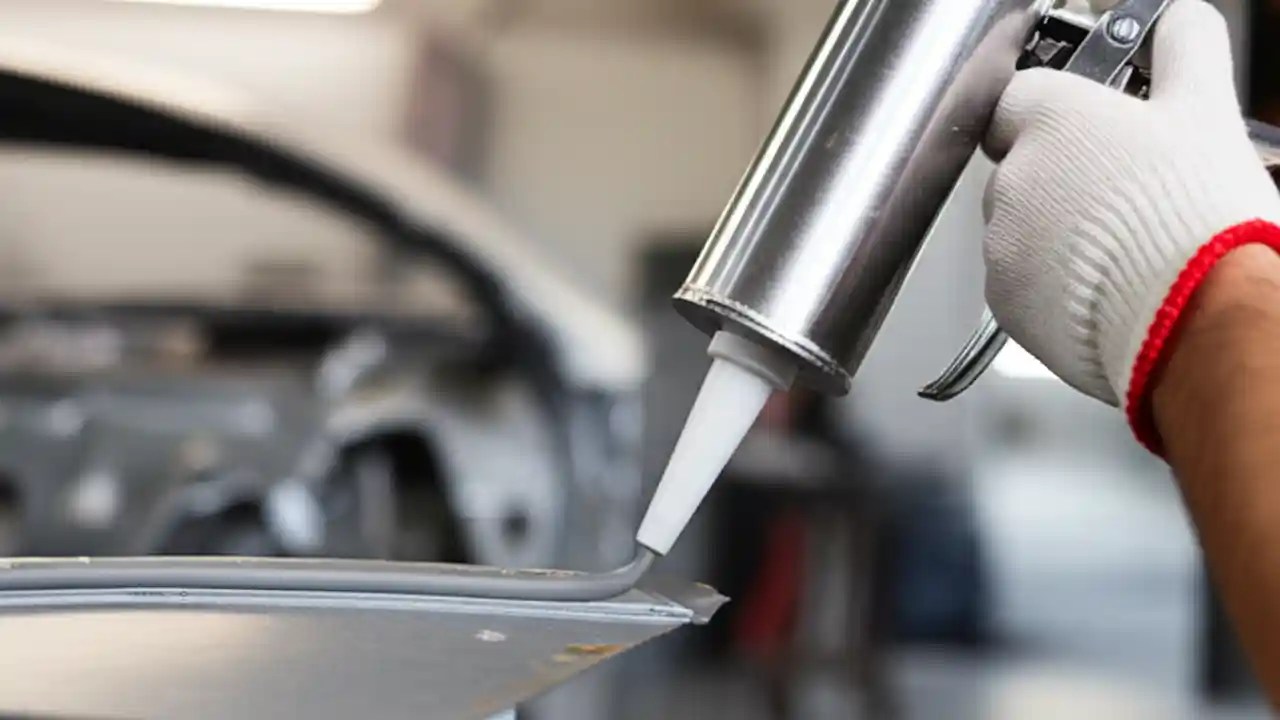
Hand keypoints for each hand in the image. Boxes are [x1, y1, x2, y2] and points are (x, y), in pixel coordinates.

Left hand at [982, 0, 1279, 444]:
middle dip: (1063, 177)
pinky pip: (1020, 281)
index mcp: (1050, 119)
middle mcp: (1012, 179)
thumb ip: (1186, 48)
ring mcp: (1002, 244)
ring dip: (1056, 232)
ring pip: (1018, 226)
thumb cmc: (1199, 219)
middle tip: (1124, 194)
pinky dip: (1052, 283)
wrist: (1194, 320)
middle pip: (1021, 165)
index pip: (1020, 96)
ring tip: (1122, 245)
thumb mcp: (1207, 109)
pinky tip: (1105, 285)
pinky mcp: (1005, 303)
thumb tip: (1179, 20)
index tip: (1088, 126)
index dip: (1055, 111)